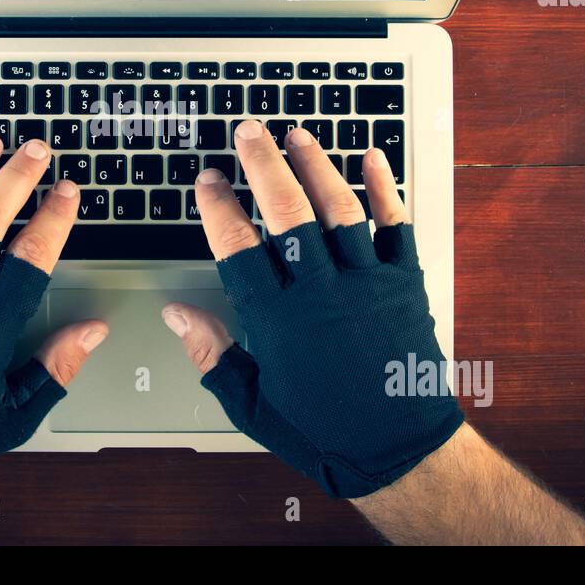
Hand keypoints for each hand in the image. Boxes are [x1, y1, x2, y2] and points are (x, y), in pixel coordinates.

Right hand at [162, 121, 462, 497]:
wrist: (401, 452)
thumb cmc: (324, 431)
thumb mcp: (253, 403)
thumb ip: (213, 354)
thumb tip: (178, 315)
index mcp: (279, 322)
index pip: (238, 247)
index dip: (218, 208)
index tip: (208, 180)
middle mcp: (322, 294)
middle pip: (287, 213)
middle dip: (263, 165)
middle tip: (248, 131)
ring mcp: (368, 284)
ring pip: (339, 208)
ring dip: (315, 165)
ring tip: (296, 134)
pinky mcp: (406, 284)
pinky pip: (396, 225)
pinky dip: (384, 188)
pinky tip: (370, 157)